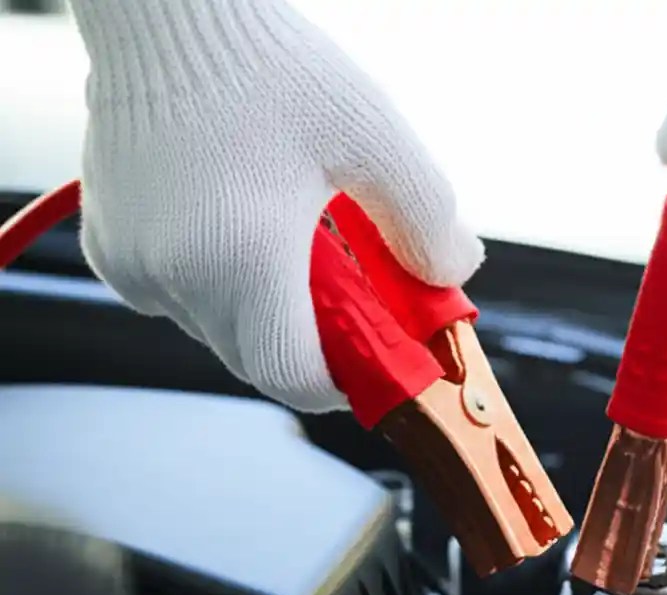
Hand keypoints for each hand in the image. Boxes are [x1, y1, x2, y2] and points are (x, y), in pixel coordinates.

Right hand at [68, 0, 482, 411]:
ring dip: (265, 310)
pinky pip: (177, 297)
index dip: (342, 384)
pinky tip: (242, 227)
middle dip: (312, 346)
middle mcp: (176, 276)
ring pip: (219, 330)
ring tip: (297, 246)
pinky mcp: (110, 248)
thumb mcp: (377, 140)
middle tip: (353, 302)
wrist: (167, 23)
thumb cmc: (273, 72)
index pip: (293, 376)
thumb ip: (427, 218)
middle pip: (259, 359)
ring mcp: (134, 265)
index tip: (377, 363)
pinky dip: (218, 283)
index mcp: (241, 259)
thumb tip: (454, 272)